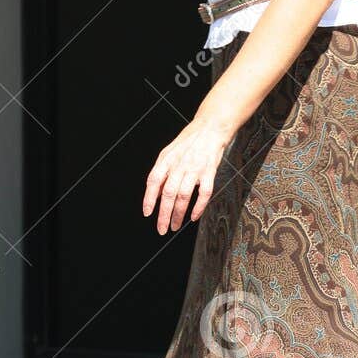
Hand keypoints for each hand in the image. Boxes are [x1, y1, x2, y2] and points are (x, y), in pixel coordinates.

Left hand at [143, 109, 233, 233]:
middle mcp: (179, 164)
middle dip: (163, 214)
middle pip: (168, 193)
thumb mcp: (169, 153)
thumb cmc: (188, 142)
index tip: (147, 213)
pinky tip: (194, 216)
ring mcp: (195, 168)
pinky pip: (204, 193)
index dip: (149, 198)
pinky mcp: (209, 172)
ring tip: (175, 225)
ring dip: (178, 213)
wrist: (210, 129)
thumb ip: (161, 171)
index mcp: (166, 159)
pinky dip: (199, 207)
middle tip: (161, 228)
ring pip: (184, 195)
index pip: (154, 181)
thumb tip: (154, 194)